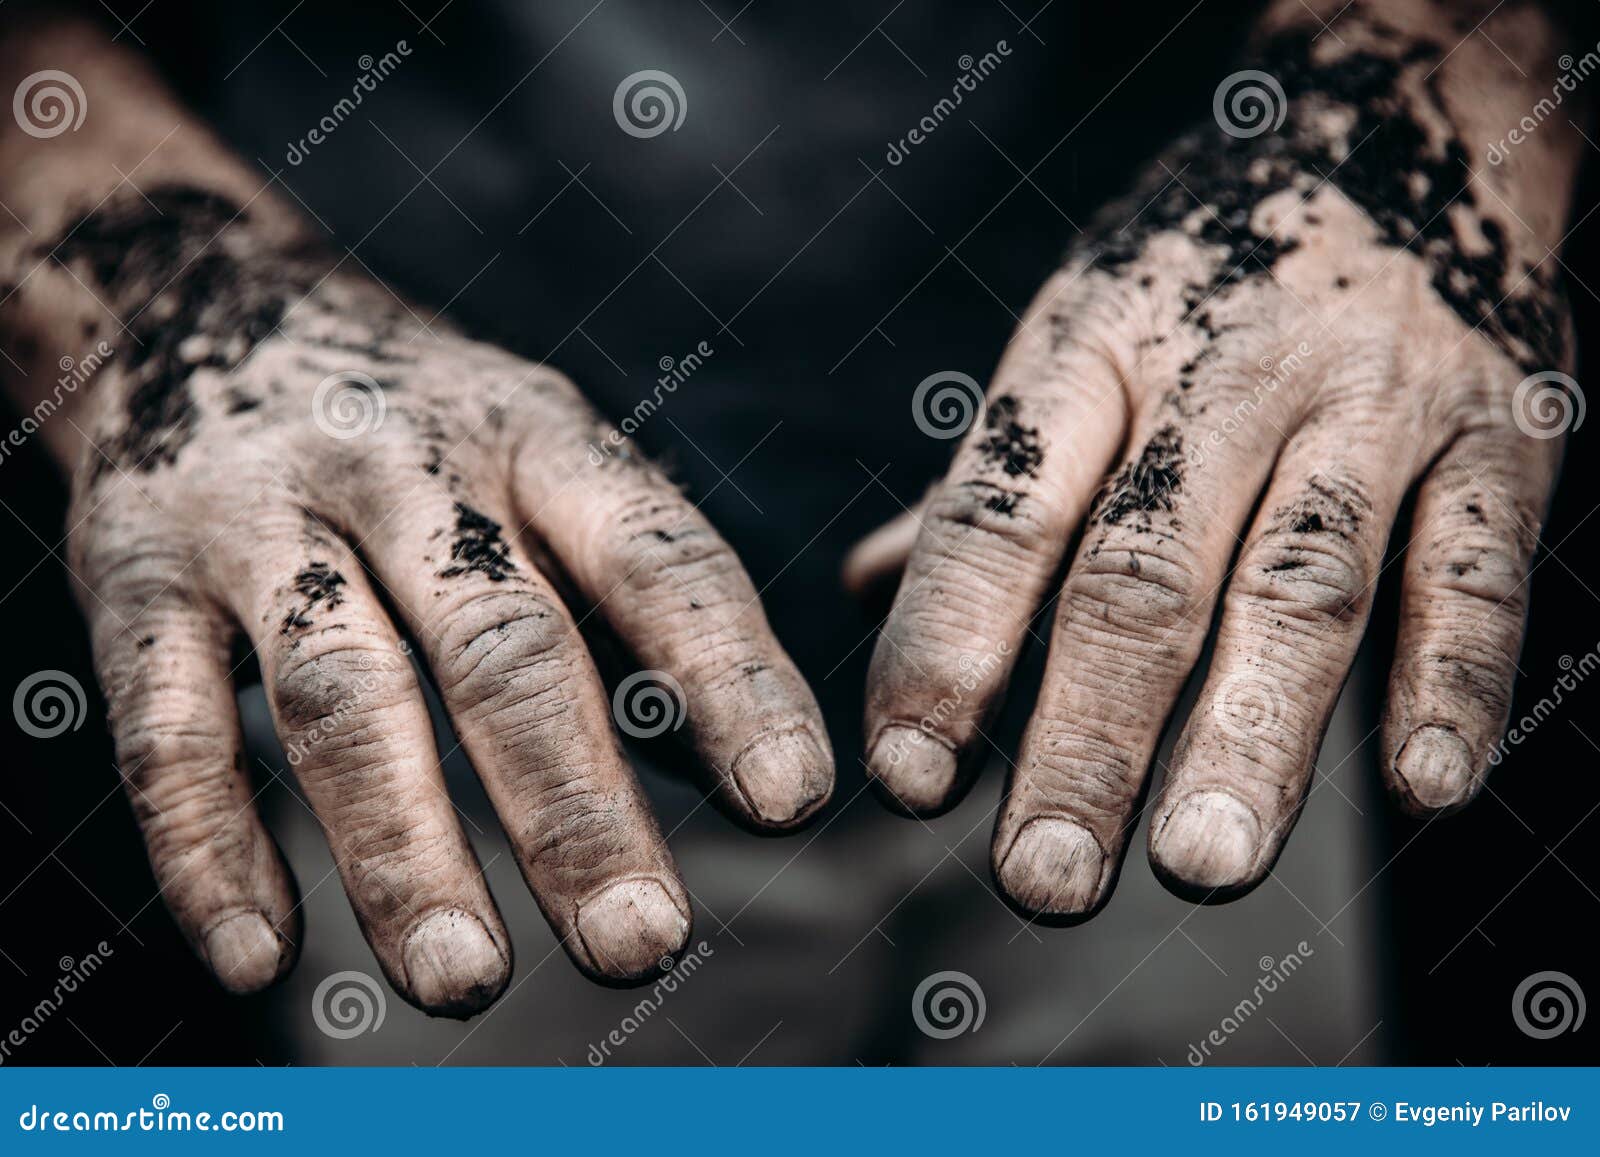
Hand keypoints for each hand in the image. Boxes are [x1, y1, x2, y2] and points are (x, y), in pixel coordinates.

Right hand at [52, 184, 830, 1013]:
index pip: (656, 559)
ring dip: (403, 851)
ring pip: (341, 694)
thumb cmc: (426, 429)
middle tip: (640, 942)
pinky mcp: (137, 577)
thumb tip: (734, 766)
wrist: (200, 301)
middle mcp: (409, 469)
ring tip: (466, 981)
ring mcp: (263, 517)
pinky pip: (168, 724)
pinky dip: (210, 847)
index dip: (729, 676)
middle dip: (574, 806)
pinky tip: (260, 959)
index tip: (792, 799)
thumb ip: (628, 594)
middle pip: (503, 644)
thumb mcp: (543, 453)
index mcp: (539, 439)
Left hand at [851, 1, 1578, 917]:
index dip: (949, 648)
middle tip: (1038, 880)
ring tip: (1196, 864)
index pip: (997, 515)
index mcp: (1088, 353)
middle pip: (1140, 574)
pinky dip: (1452, 676)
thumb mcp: (1074, 344)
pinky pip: (1473, 563)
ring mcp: (1367, 405)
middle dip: (1086, 737)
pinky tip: (1418, 786)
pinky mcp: (1495, 436)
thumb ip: (987, 484)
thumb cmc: (1194, 278)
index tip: (905, 777)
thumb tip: (862, 593)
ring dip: (1251, 734)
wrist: (1393, 130)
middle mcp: (1219, 377)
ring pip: (1301, 584)